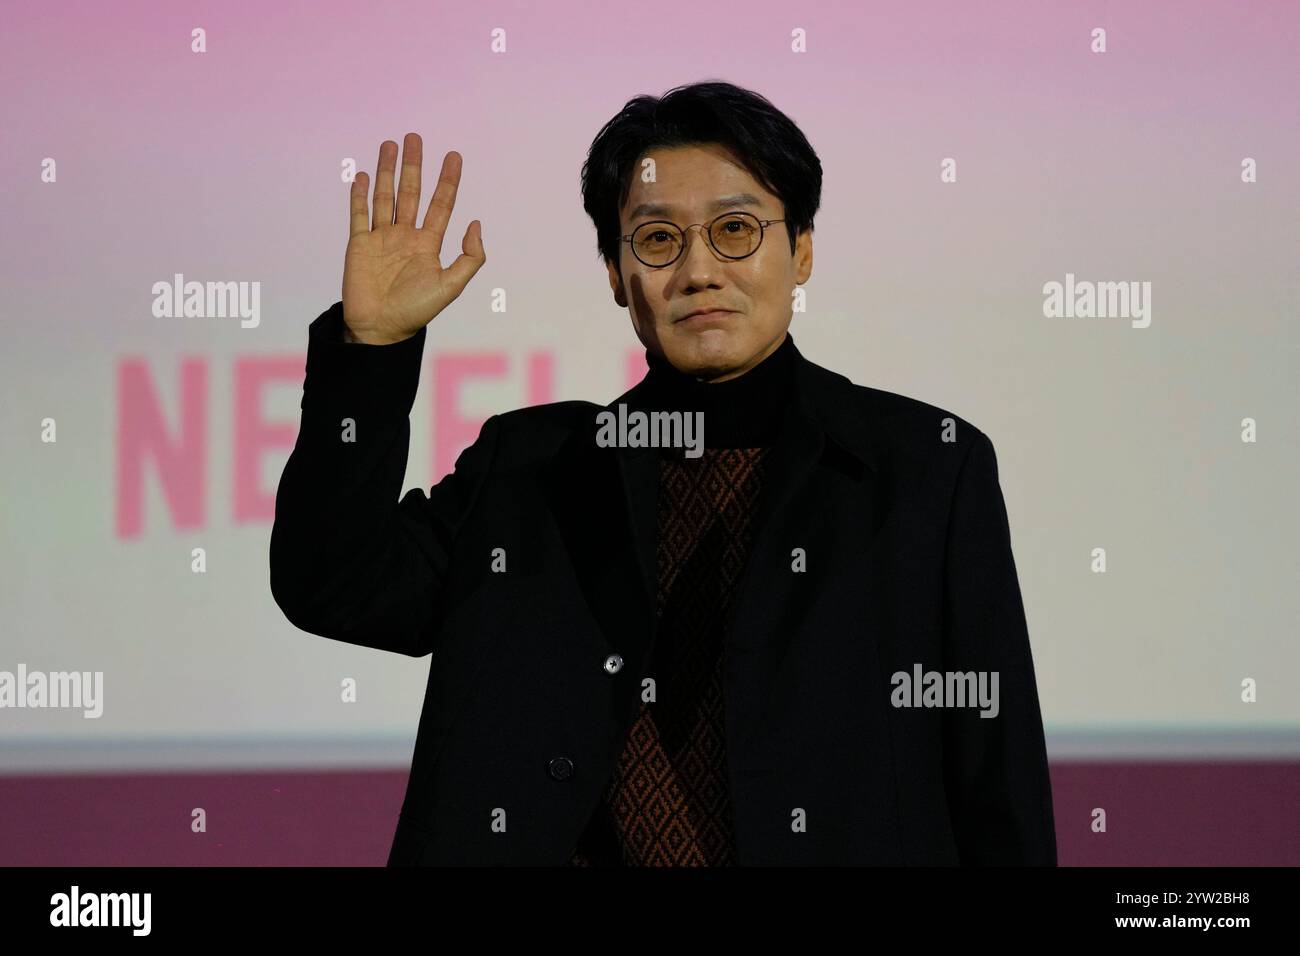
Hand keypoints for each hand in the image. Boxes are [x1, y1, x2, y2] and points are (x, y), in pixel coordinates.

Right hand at [341, 133, 484, 344]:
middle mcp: (405, 237)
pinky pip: (359, 215)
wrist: (380, 329)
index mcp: (428, 244)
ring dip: (387, 171)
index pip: (441, 204)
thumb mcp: (451, 286)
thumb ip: (469, 257)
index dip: (448, 181)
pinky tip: (365, 176)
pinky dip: (360, 195)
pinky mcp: (359, 245)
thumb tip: (476, 224)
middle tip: (415, 137)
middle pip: (411, 193)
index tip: (454, 156)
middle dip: (414, 166)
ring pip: (385, 197)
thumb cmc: (417, 311)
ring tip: (390, 145)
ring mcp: (381, 239)